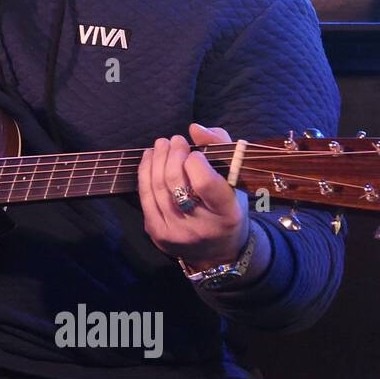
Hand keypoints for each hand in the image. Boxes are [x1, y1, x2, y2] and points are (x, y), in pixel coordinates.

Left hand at [138, 123, 249, 270]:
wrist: (218, 250)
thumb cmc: (228, 206)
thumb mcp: (235, 179)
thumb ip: (220, 147)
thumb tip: (194, 128)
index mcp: (226, 214)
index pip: (204, 183)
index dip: (195, 161)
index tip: (195, 153)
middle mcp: (200, 228)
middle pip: (175, 182)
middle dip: (172, 154)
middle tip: (175, 140)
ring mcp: (176, 233)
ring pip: (157, 188)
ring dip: (156, 159)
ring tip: (161, 145)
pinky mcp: (158, 234)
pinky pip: (145, 197)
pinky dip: (144, 173)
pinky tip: (149, 158)